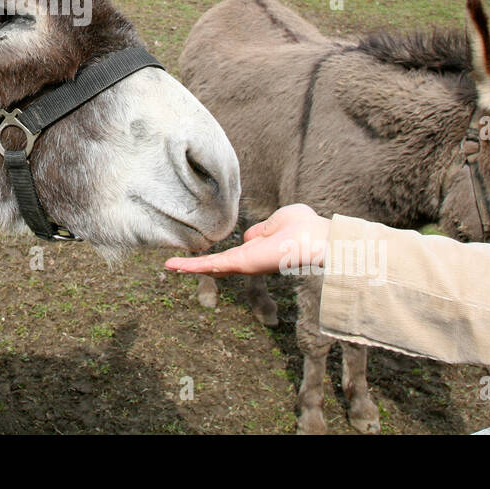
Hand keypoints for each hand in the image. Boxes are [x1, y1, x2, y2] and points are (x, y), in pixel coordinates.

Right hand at [165, 204, 331, 276]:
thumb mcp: (278, 221)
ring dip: (190, 267)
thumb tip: (251, 236)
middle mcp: (249, 260)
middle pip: (218, 264)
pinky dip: (193, 266)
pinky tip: (176, 266)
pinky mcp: (242, 264)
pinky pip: (213, 264)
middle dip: (197, 265)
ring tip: (171, 267)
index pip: (232, 254)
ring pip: (212, 266)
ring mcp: (245, 264)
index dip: (216, 254)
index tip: (200, 255)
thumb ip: (262, 229)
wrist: (318, 239)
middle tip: (176, 266)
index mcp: (258, 250)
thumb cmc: (306, 228)